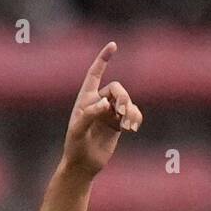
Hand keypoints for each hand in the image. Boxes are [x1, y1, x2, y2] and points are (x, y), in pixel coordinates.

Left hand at [61, 41, 142, 177]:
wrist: (82, 165)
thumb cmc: (74, 148)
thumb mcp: (78, 132)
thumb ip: (89, 115)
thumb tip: (106, 103)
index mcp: (85, 100)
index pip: (94, 74)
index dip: (103, 59)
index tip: (113, 45)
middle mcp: (98, 103)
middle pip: (117, 89)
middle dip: (123, 98)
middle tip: (120, 114)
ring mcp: (109, 113)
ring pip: (127, 102)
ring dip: (130, 111)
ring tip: (127, 126)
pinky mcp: (118, 123)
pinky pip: (133, 114)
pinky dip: (135, 118)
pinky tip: (131, 129)